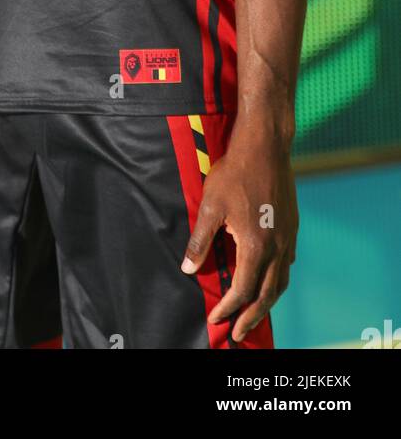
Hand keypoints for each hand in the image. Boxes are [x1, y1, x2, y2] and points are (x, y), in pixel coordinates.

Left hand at [180, 120, 297, 341]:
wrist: (265, 147)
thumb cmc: (235, 173)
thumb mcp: (210, 206)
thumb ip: (201, 241)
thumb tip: (189, 268)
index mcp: (257, 246)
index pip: (244, 289)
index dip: (229, 307)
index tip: (216, 318)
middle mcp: (278, 247)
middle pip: (268, 294)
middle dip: (252, 316)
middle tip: (240, 333)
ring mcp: (288, 237)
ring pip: (282, 281)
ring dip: (268, 301)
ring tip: (255, 312)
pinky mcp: (292, 226)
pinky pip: (288, 263)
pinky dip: (278, 278)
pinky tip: (270, 276)